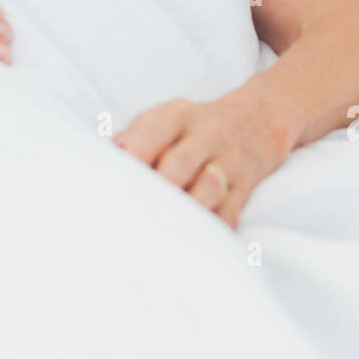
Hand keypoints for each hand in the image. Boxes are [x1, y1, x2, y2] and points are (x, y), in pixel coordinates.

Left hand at [112, 84, 297, 227]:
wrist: (258, 122)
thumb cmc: (193, 128)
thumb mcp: (165, 119)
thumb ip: (131, 138)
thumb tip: (100, 160)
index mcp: (179, 114)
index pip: (152, 131)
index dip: (132, 157)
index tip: (114, 183)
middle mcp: (208, 133)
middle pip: (179, 163)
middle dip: (156, 191)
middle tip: (130, 216)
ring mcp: (230, 161)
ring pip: (207, 190)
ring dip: (182, 213)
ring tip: (156, 235)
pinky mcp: (245, 188)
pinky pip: (228, 214)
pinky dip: (207, 231)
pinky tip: (186, 244)